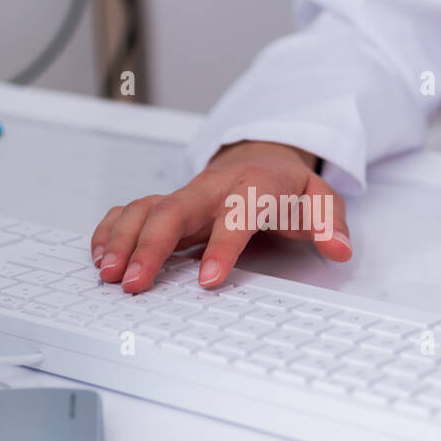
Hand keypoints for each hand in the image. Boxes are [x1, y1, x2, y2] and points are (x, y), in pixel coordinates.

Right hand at [90, 141, 351, 292]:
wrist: (262, 157)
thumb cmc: (287, 187)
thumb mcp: (320, 200)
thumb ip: (330, 223)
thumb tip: (340, 249)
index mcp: (253, 187)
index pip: (236, 214)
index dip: (222, 246)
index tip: (208, 281)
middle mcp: (211, 189)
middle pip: (174, 209)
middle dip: (150, 246)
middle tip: (133, 283)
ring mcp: (185, 196)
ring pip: (145, 209)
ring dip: (122, 240)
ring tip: (108, 276)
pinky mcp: (167, 203)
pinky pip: (131, 210)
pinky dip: (111, 230)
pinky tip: (100, 257)